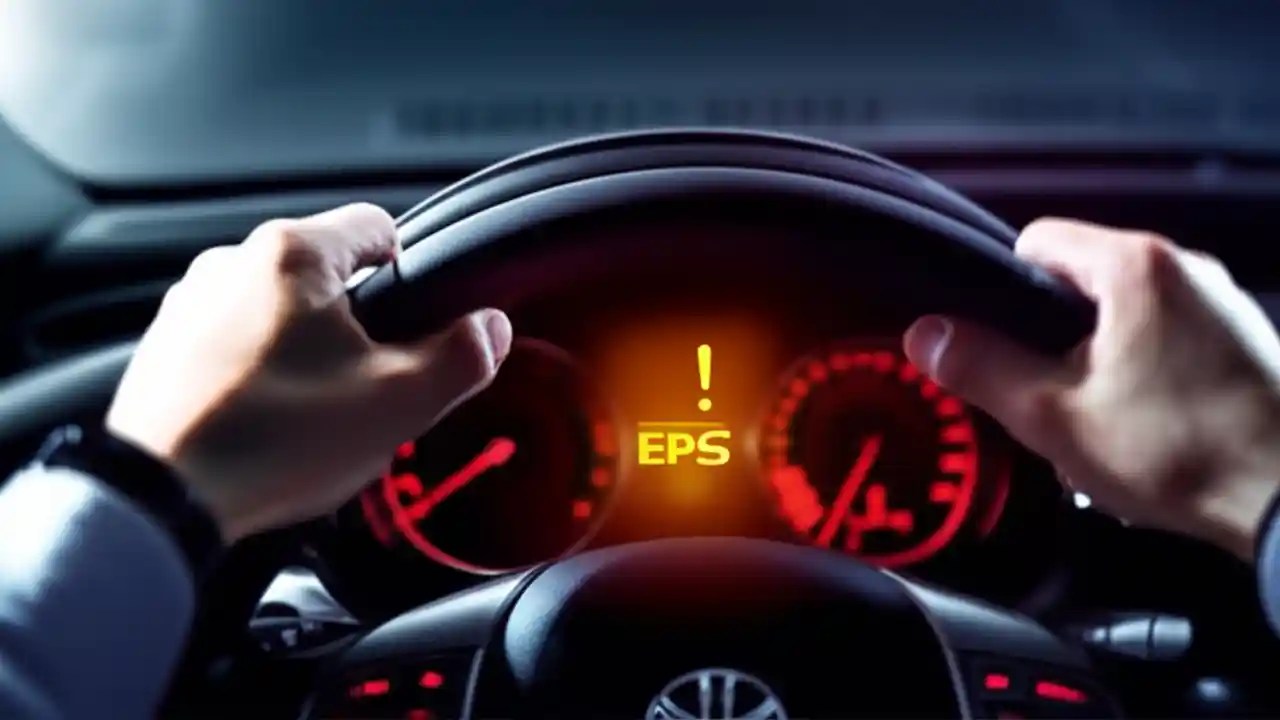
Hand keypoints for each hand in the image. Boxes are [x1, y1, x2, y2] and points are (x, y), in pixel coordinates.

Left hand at [106, 203, 510, 542]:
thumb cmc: (275, 440)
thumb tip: (491, 329)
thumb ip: (462, 358)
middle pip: (330, 276)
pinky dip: (260, 375)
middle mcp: (233, 261)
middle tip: (370, 389)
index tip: (417, 323)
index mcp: (294, 254)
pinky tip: (269, 426)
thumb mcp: (397, 403)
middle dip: (359, 327)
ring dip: (307, 352)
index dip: (413, 273)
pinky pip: (236, 345)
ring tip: (314, 416)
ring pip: (281, 312)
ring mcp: (191, 303)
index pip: (380, 227)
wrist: (160, 498)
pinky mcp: (167, 348)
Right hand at [904, 218, 1279, 560]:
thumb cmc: (1177, 452)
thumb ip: (980, 368)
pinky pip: (1167, 335)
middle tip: (1047, 398)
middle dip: (1050, 335)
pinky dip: (1143, 369)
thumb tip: (924, 334)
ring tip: (1099, 420)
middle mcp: (1185, 266)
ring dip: (1097, 357)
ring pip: (1122, 311)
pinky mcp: (1246, 338)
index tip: (1000, 348)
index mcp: (1134, 266)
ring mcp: (1222, 301)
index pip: (1035, 241)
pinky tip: (1148, 425)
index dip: (1000, 292)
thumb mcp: (1053, 416)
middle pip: (1079, 279)